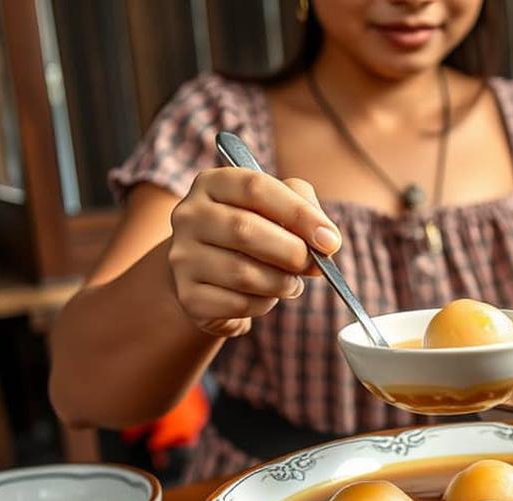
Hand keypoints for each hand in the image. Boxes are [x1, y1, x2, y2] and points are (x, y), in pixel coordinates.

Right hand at [167, 169, 340, 336]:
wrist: (208, 271)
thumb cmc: (252, 231)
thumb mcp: (277, 206)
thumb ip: (304, 207)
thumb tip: (326, 239)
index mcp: (213, 183)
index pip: (256, 188)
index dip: (299, 214)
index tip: (330, 240)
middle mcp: (189, 215)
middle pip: (245, 231)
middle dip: (293, 253)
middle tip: (315, 266)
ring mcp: (182, 257)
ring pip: (243, 273)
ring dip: (282, 283)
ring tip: (291, 282)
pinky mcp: (187, 296)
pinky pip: (237, 303)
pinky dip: (264, 304)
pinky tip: (266, 296)